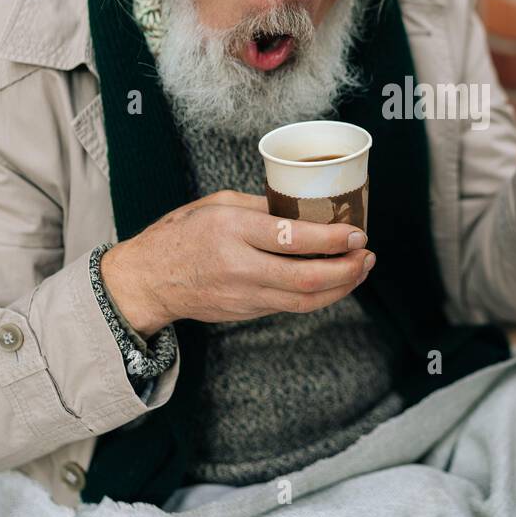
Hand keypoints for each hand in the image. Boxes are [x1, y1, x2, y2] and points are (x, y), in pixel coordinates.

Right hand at [99, 190, 373, 336]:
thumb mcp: (217, 204)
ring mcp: (243, 295)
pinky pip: (292, 306)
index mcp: (232, 230)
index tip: (356, 232)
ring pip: (304, 300)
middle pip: (305, 278)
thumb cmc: (181, 234)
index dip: (332, 239)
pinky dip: (320, 295)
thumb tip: (306, 209)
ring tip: (361, 268)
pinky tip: (335, 281)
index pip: (293, 238)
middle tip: (368, 254)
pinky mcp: (247, 312)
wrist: (147, 280)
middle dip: (346, 269)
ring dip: (341, 287)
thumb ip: (261, 206)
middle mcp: (240, 266)